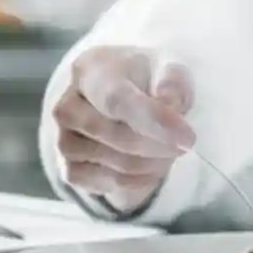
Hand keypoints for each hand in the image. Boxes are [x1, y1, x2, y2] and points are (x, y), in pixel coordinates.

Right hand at [52, 46, 197, 211]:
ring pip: (119, 165)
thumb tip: (170, 102)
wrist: (119, 96)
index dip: (155, 121)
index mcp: (90, 71)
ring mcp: (63, 141)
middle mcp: (67, 107)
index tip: (188, 137)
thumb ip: (173, 81)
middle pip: (119, 138)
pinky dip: (142, 179)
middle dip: (161, 146)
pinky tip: (152, 161)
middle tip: (187, 143)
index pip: (118, 101)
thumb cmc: (145, 78)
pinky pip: (113, 185)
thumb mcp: (167, 67)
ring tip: (169, 147)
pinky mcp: (70, 171)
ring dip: (156, 163)